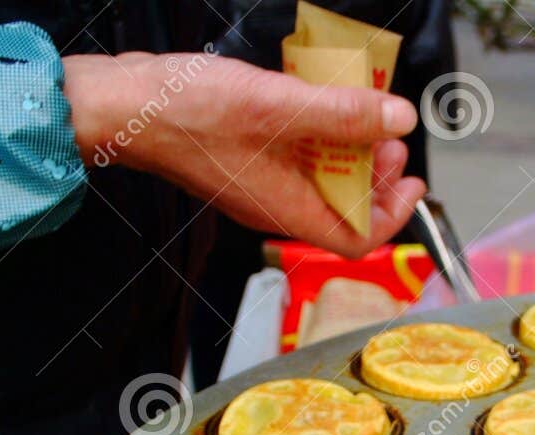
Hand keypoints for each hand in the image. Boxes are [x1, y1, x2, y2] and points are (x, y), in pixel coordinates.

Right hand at [64, 52, 424, 256]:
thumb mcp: (280, 107)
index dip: (393, 215)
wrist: (122, 105)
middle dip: (375, 173)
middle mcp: (276, 202)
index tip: (412, 182)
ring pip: (320, 176)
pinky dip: (314, 131)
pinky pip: (293, 153)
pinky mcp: (245, 157)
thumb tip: (399, 119)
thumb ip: (344, 115)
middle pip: (345, 206)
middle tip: (388, 137)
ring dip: (347, 147)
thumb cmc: (186, 114)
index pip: (358, 238)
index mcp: (288, 209)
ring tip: (360, 109)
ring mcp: (259, 180)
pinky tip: (318, 97)